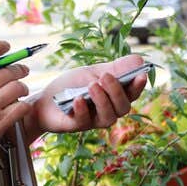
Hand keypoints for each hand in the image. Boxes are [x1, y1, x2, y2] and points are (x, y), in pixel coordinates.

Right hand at [0, 40, 31, 175]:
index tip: (6, 46)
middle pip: (8, 71)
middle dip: (19, 69)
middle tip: (22, 70)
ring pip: (18, 87)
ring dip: (23, 86)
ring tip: (21, 89)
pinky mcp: (0, 122)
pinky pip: (22, 107)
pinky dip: (24, 105)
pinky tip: (21, 106)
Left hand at [27, 54, 148, 136]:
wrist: (46, 99)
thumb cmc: (72, 86)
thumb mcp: (93, 72)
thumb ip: (115, 68)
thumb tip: (139, 59)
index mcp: (115, 97)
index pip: (132, 94)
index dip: (138, 86)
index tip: (141, 75)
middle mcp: (109, 111)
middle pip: (123, 107)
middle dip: (116, 92)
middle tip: (105, 77)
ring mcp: (95, 120)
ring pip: (108, 117)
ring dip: (102, 100)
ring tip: (91, 85)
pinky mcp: (78, 126)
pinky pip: (84, 121)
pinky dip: (82, 109)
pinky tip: (78, 99)